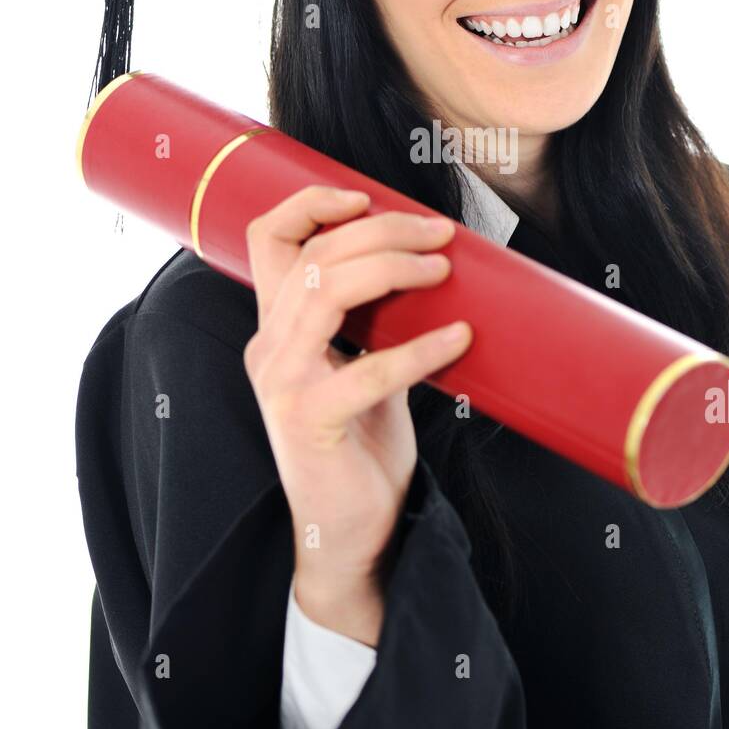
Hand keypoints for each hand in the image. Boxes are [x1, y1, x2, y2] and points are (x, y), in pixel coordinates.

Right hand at [242, 185, 471, 641]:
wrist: (353, 532)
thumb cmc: (362, 444)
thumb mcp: (363, 363)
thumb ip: (372, 318)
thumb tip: (429, 260)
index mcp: (276, 326)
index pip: (267, 239)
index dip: (311, 203)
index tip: (368, 196)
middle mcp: (267, 345)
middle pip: (314, 254)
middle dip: (383, 231)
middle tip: (441, 235)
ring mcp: (281, 383)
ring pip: (327, 293)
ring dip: (394, 270)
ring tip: (444, 270)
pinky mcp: (308, 422)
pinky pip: (366, 370)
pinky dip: (420, 349)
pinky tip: (460, 339)